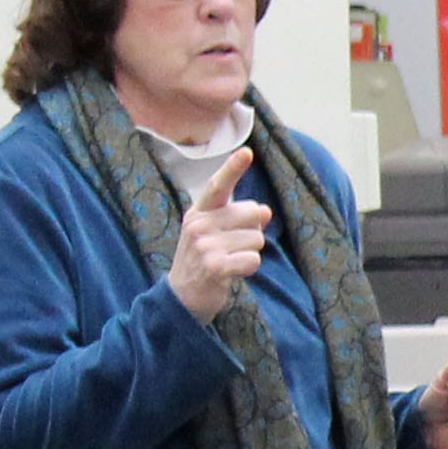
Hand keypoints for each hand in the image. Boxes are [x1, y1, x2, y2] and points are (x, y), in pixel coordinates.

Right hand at [166, 148, 268, 322]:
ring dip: (250, 253)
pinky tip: (232, 273)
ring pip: (256, 239)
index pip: (218, 186)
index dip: (233, 168)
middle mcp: (198, 224)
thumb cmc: (204, 260)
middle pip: (251, 213)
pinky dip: (249, 269)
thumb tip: (264, 211)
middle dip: (253, 232)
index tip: (247, 152)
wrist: (182, 297)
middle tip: (232, 248)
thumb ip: (237, 218)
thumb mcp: (214, 234)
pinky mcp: (215, 266)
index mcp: (198, 212)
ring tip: (229, 261)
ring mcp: (205, 245)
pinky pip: (253, 260)